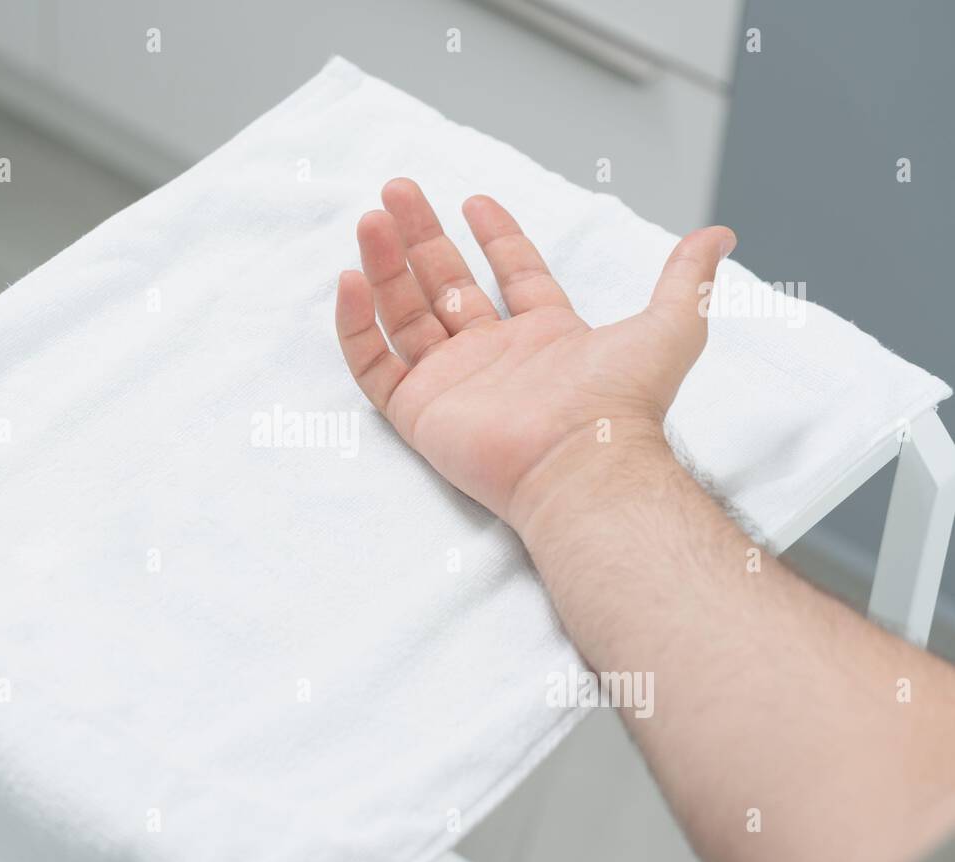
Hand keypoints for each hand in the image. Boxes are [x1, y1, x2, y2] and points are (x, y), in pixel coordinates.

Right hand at [334, 178, 735, 536]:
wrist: (581, 461)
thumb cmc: (622, 403)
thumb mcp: (667, 327)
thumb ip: (685, 279)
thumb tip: (719, 235)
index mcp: (543, 336)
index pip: (511, 276)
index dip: (495, 237)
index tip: (474, 200)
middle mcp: (492, 356)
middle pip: (445, 283)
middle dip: (422, 236)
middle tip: (398, 191)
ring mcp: (451, 382)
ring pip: (405, 314)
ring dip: (386, 266)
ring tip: (372, 218)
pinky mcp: (417, 411)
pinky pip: (375, 364)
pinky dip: (357, 325)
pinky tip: (350, 280)